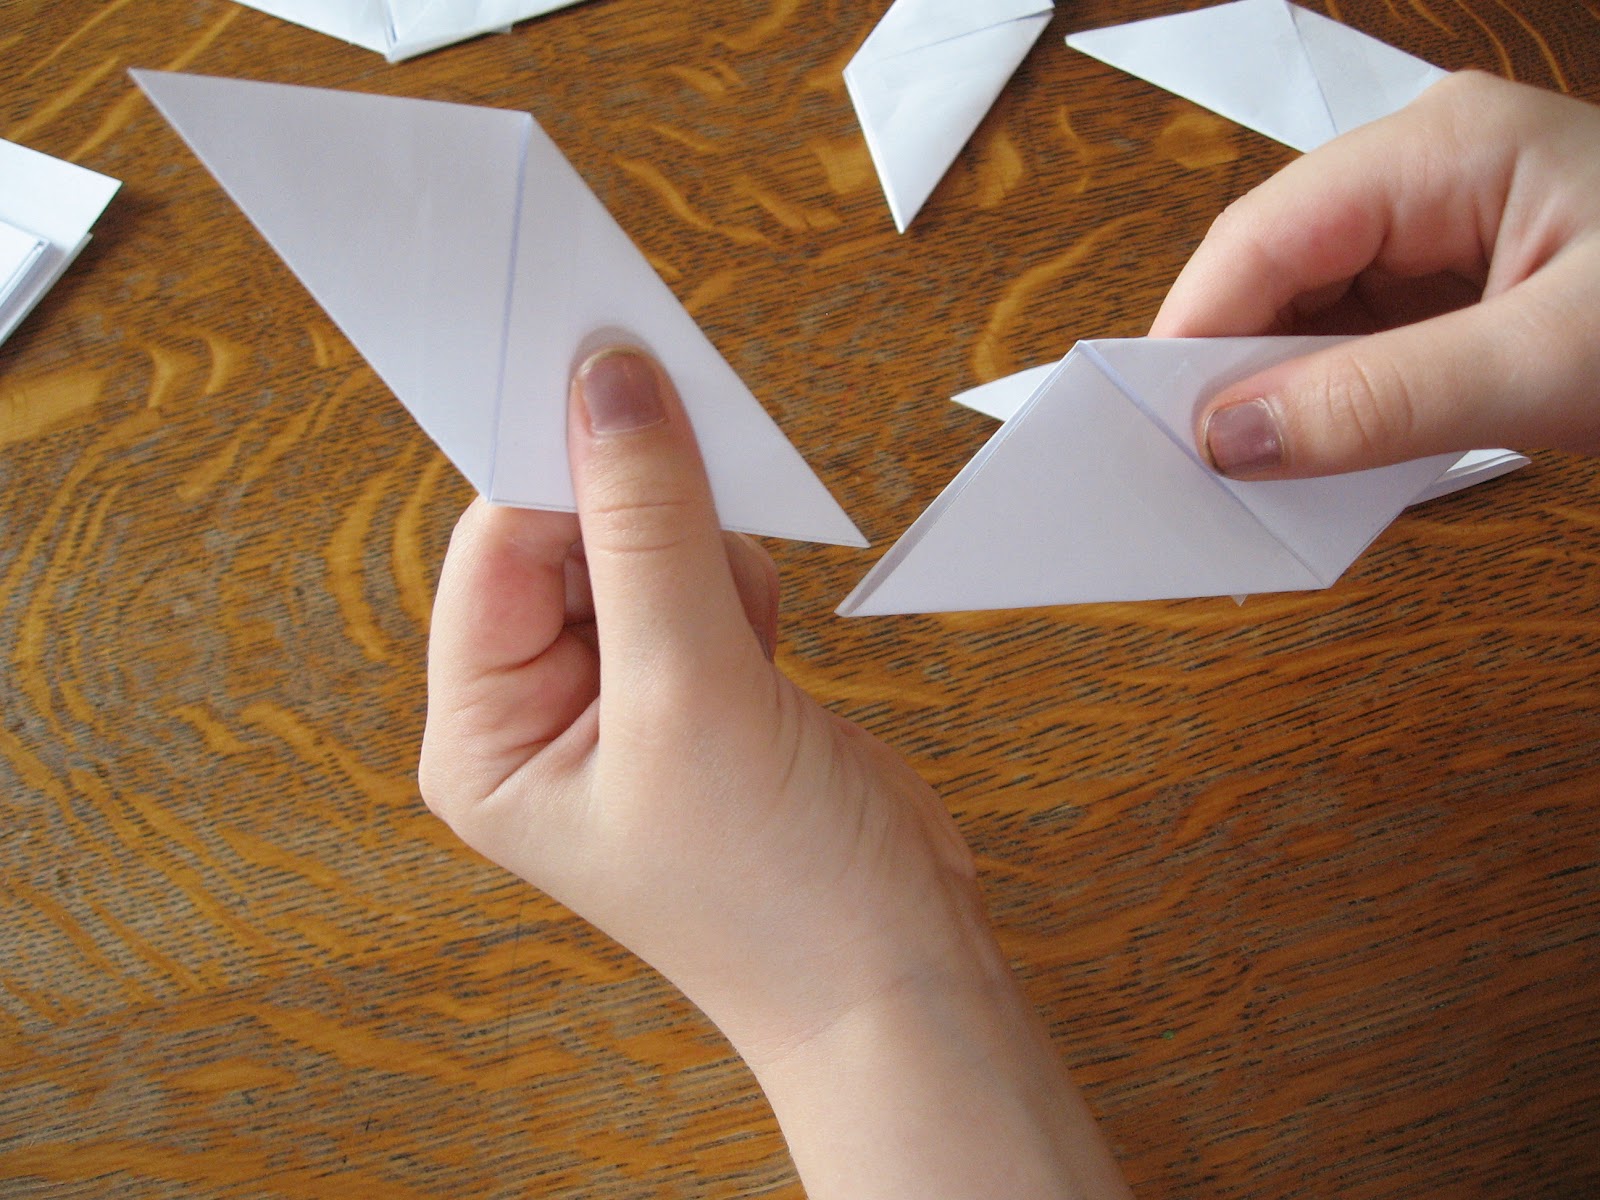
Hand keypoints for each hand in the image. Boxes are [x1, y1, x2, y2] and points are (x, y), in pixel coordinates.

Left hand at [420, 347, 1128, 1197]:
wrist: (900, 976)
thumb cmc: (777, 885)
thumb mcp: (694, 694)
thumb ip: (649, 528)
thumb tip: (608, 383)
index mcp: (484, 737)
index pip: (495, 548)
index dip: (556, 466)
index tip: (623, 379)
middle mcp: (536, 715)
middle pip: (563, 534)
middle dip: (642, 515)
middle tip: (708, 523)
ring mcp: (621, 699)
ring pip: (637, 542)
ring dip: (701, 552)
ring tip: (747, 636)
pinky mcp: (697, 685)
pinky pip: (695, 574)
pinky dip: (737, 580)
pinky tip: (766, 648)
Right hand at [1150, 71, 1599, 477]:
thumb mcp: (1546, 364)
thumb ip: (1385, 402)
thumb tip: (1232, 438)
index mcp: (1447, 146)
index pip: (1270, 232)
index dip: (1196, 329)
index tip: (1156, 429)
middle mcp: (1428, 169)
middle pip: (1275, 266)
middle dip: (1229, 364)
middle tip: (1195, 467)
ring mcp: (1439, 224)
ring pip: (1305, 309)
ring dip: (1276, 390)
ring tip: (1255, 473)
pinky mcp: (1452, 283)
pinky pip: (1354, 339)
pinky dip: (1328, 400)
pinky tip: (1318, 452)